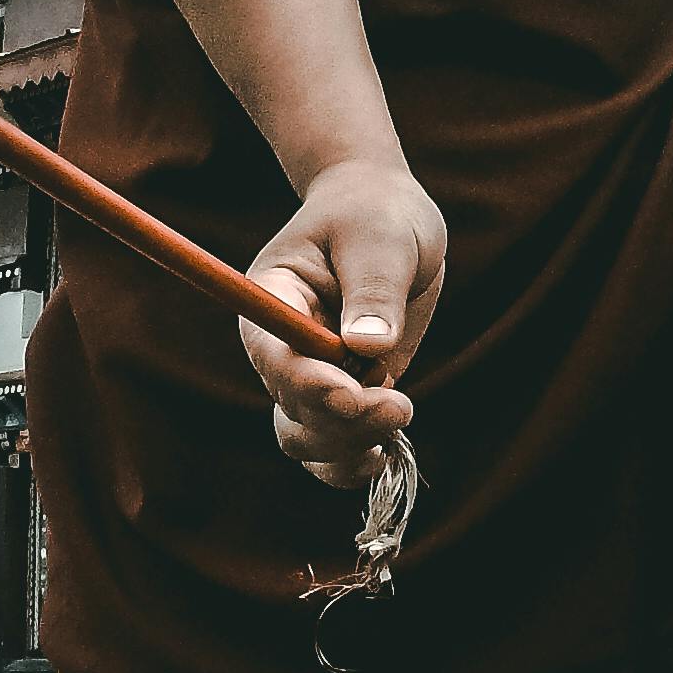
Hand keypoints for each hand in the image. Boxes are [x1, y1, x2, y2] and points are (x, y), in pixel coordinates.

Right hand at [239, 157, 447, 487]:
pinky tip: (385, 453)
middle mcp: (280, 346)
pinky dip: (352, 460)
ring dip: (349, 445)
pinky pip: (333, 444)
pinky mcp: (343, 391)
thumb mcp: (380, 237)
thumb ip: (374, 289)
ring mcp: (311, 373)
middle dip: (343, 419)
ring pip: (307, 437)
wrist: (386, 214)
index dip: (308, 384)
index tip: (353, 396)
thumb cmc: (376, 212)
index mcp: (271, 300)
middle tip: (400, 406)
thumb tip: (369, 348)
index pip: (275, 356)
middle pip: (292, 408)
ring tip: (399, 417)